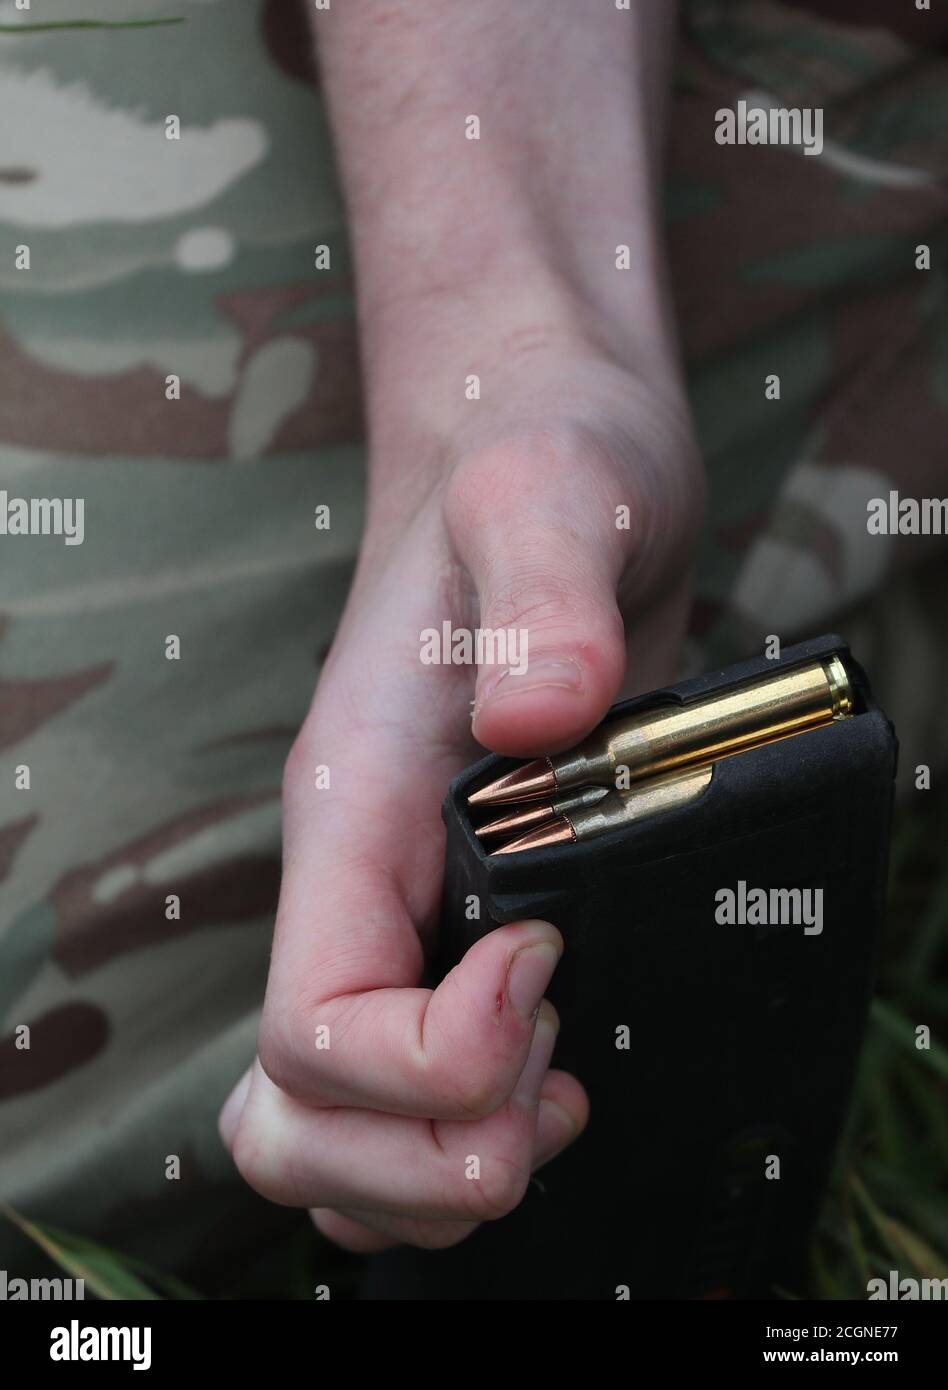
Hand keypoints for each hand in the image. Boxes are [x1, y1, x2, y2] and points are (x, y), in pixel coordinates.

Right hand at [218, 324, 703, 1250]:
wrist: (543, 451)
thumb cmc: (538, 467)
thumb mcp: (552, 495)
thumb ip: (544, 592)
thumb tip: (544, 714)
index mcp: (350, 806)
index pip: (319, 1021)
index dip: (433, 1057)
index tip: (547, 963)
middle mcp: (357, 880)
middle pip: (298, 1118)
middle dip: (427, 1161)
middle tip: (553, 1089)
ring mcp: (402, 911)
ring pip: (338, 1136)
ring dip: (441, 1176)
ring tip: (556, 1100)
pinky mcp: (462, 920)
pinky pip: (411, 1096)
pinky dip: (466, 1140)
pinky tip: (554, 1079)